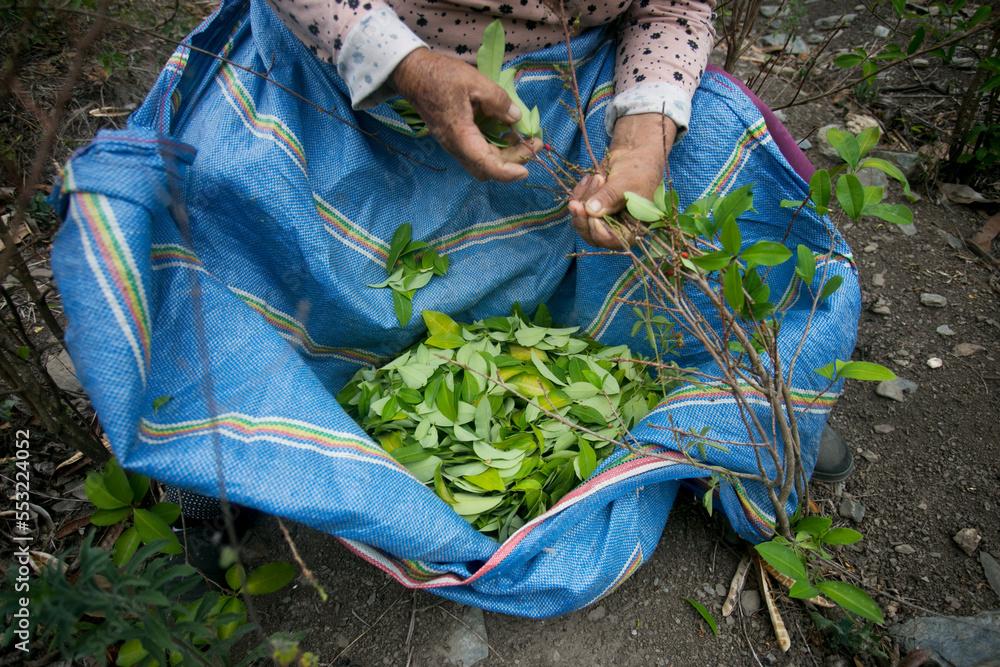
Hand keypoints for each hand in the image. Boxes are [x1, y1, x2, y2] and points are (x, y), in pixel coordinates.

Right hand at [391, 48, 542, 181]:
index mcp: (460, 135)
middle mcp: (456, 146)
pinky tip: (507, 131)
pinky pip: (478, 152)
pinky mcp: (456, 139)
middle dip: (514, 161)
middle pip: (488, 168)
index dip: (507, 172)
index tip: (525, 171)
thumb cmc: (440, 76)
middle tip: (535, 143)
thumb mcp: (474, 82)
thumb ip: (498, 101)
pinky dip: (496, 147)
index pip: (486, 165)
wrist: (413, 74)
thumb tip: (516, 118)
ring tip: (525, 137)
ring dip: (506, 155)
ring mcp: (454, 144)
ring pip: (484, 163)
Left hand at [568, 114, 675, 248]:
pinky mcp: (591, 206)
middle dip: (583, 218)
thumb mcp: (626, 183)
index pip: (613, 241)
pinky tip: (587, 178)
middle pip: (592, 234)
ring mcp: (603, 217)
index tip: (592, 217)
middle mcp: (617, 227)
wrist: (634, 153)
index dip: (599, 232)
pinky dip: (579, 193)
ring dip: (582, 200)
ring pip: (582, 221)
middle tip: (576, 203)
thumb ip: (609, 197)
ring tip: (595, 178)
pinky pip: (578, 207)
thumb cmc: (640, 169)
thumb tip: (591, 211)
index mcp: (633, 228)